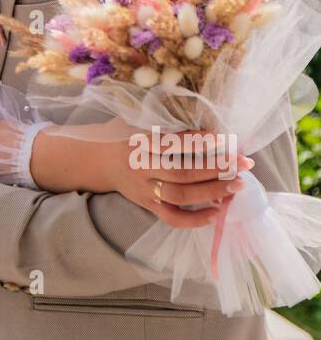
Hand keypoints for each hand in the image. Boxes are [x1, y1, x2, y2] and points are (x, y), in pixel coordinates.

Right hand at [39, 117, 251, 228]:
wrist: (97, 160)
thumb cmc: (123, 134)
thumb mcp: (136, 120)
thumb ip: (166, 121)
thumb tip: (207, 124)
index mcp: (138, 141)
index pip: (173, 143)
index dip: (200, 141)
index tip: (225, 139)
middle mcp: (140, 167)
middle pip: (181, 171)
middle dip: (215, 168)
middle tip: (243, 163)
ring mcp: (143, 189)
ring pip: (179, 195)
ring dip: (211, 191)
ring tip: (236, 185)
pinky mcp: (146, 205)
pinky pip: (171, 217)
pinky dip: (195, 219)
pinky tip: (217, 213)